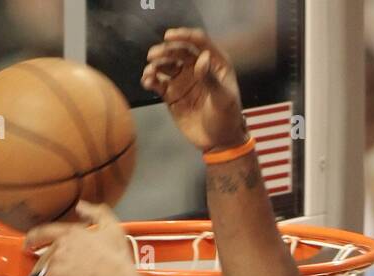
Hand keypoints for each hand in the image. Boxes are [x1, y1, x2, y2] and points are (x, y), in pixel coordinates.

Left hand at [23, 202, 139, 275]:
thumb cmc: (117, 257)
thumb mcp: (112, 227)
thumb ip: (95, 212)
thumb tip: (80, 206)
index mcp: (71, 232)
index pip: (43, 231)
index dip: (32, 237)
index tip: (28, 243)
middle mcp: (60, 246)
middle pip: (45, 254)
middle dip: (46, 261)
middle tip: (55, 269)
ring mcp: (55, 264)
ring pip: (44, 269)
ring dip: (49, 273)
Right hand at [142, 28, 245, 151]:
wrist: (219, 142)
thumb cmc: (227, 118)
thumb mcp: (223, 98)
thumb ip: (211, 78)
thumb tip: (201, 57)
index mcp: (214, 62)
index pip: (198, 41)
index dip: (183, 35)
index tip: (168, 36)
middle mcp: (197, 67)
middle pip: (178, 51)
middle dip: (165, 51)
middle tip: (152, 55)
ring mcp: (183, 80)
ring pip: (166, 66)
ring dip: (155, 65)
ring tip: (150, 72)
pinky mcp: (172, 94)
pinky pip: (158, 83)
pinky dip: (151, 80)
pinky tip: (147, 82)